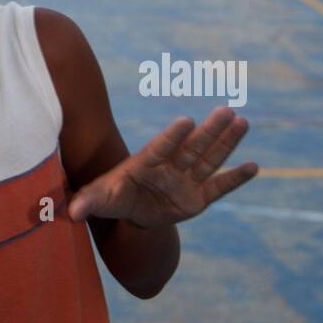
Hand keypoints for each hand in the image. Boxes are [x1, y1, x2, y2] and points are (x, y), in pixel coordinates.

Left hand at [67, 108, 257, 229]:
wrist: (130, 210)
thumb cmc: (112, 197)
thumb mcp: (98, 199)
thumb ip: (86, 202)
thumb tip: (69, 212)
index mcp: (145, 163)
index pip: (161, 148)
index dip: (172, 136)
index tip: (186, 120)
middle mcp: (169, 167)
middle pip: (192, 146)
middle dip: (209, 130)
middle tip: (225, 110)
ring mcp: (185, 180)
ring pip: (209, 159)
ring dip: (226, 142)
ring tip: (242, 121)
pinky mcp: (197, 198)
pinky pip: (219, 187)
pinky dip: (235, 178)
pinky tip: (253, 167)